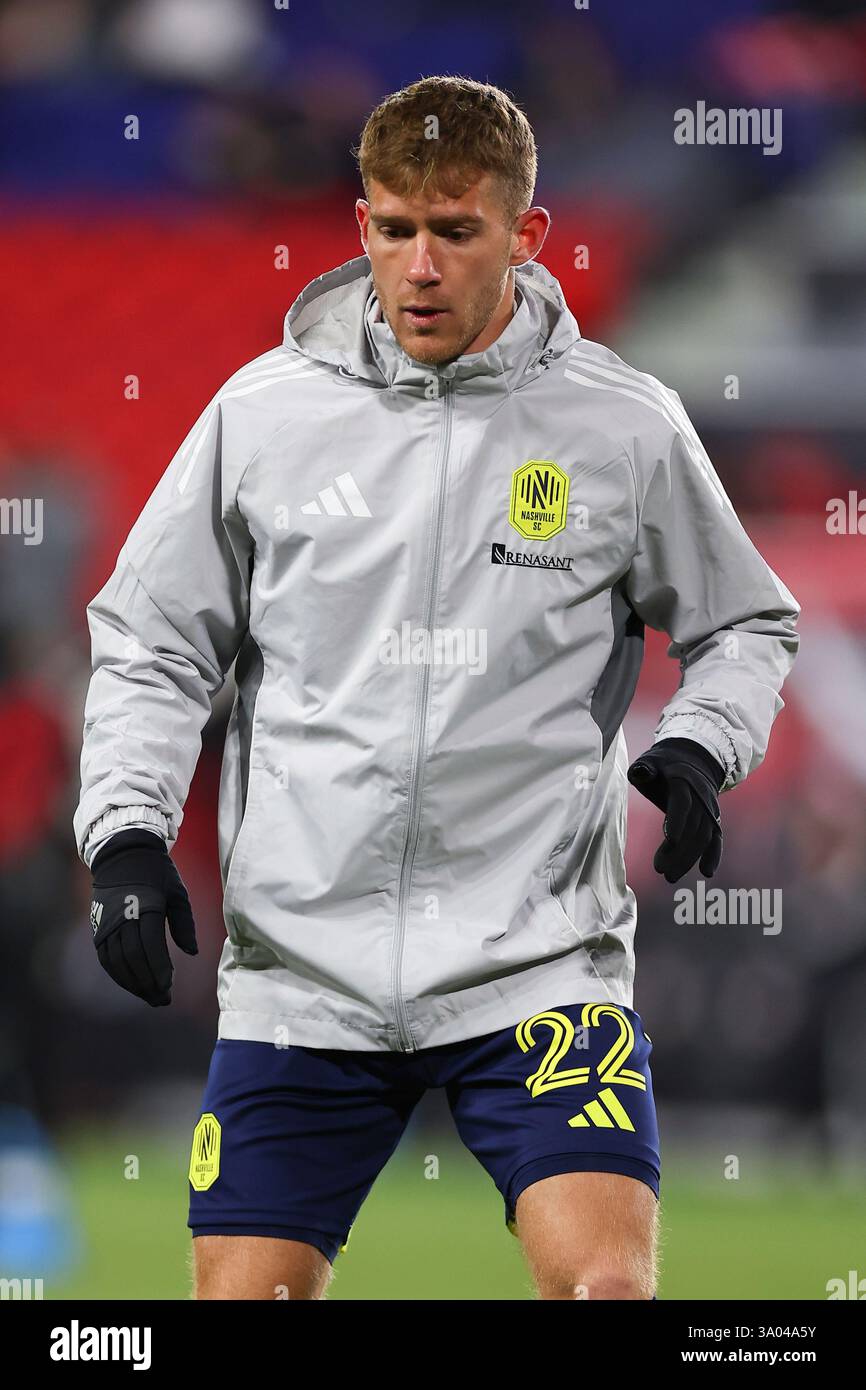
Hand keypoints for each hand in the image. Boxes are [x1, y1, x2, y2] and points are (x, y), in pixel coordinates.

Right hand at [89, 828, 197, 1004]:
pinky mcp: (99, 927)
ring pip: (117, 962)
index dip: (159, 970)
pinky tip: (131, 984)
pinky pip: (106, 957)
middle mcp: (123, 917)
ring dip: (132, 983)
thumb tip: (193, 953)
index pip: (151, 947)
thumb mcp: (178, 893)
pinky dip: (117, 974)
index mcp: (147, 906)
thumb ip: (185, 924)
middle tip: (162, 1000)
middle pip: (133, 959)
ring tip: (149, 996)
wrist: (123, 854)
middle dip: (147, 983)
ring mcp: (108, 923)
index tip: (169, 987)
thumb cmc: (158, 874)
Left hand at [627, 737, 724, 883]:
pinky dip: (713, 854)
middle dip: (678, 850)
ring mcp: (708, 808)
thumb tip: (640, 773)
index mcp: (683, 779)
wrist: (693, 757)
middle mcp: (700, 795)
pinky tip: (706, 873)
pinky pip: (715, 838)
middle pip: (692, 825)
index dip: (677, 820)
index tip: (670, 839)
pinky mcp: (712, 818)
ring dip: (688, 858)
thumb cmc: (663, 763)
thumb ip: (644, 769)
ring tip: (669, 877)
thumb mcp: (650, 761)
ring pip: (702, 836)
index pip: (682, 801)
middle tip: (660, 870)